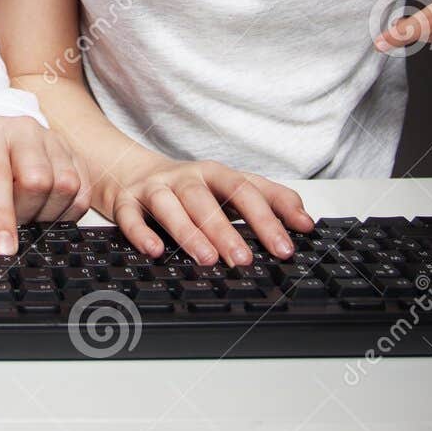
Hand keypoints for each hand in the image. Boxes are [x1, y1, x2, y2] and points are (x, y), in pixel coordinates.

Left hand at [0, 115, 90, 256]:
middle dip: (23, 215)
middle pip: (38, 180)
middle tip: (11, 225)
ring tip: (27, 215)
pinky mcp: (76, 158)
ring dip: (46, 216)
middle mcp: (24, 131)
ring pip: (65, 187)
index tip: (2, 248)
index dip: (0, 216)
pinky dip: (65, 215)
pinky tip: (45, 213)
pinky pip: (82, 196)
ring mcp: (54, 142)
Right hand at [106, 158, 314, 264]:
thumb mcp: (228, 188)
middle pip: (205, 199)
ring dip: (188, 231)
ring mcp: (154, 188)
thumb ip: (269, 200)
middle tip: (243, 259)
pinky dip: (141, 233)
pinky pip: (130, 216)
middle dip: (225, 230)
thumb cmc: (189, 188)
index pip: (245, 189)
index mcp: (215, 174)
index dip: (268, 217)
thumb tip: (305, 222)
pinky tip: (155, 251)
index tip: (285, 246)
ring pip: (170, 206)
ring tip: (207, 258)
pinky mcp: (125, 201)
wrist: (128, 171)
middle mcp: (185, 178)